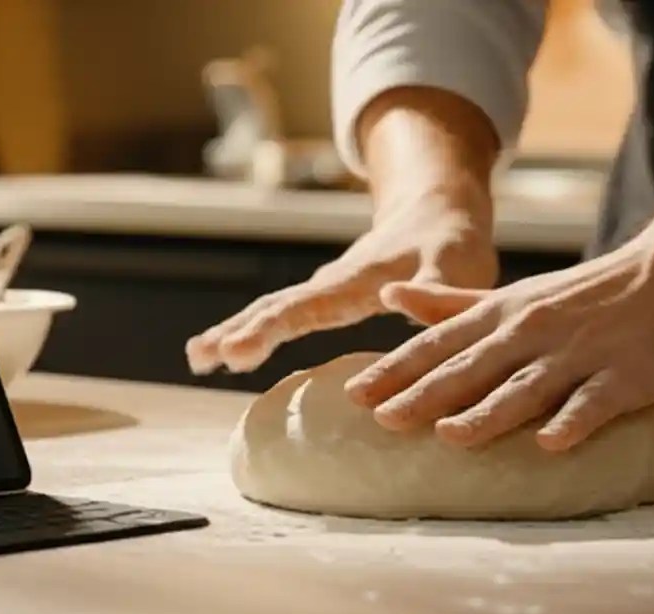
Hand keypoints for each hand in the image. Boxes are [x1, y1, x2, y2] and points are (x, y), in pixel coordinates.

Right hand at [184, 189, 497, 374]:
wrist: (435, 214)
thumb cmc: (450, 246)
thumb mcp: (457, 265)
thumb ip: (435, 286)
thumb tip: (395, 302)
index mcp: (354, 282)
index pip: (303, 307)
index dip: (268, 330)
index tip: (236, 351)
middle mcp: (328, 285)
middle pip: (272, 307)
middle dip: (235, 331)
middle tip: (200, 358)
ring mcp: (321, 292)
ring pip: (266, 310)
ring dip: (230, 331)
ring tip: (196, 358)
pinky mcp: (321, 300)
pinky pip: (276, 316)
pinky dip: (245, 332)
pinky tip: (222, 355)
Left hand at [342, 230, 653, 451]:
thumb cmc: (578, 295)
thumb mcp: (507, 295)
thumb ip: (447, 303)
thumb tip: (387, 294)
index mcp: (498, 315)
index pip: (436, 345)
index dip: (394, 370)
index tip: (353, 394)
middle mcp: (529, 333)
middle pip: (470, 368)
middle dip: (426, 394)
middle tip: (384, 420)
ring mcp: (576, 354)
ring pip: (525, 387)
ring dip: (488, 412)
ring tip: (449, 437)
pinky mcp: (623, 376)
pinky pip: (594, 401)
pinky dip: (573, 420)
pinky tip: (550, 443)